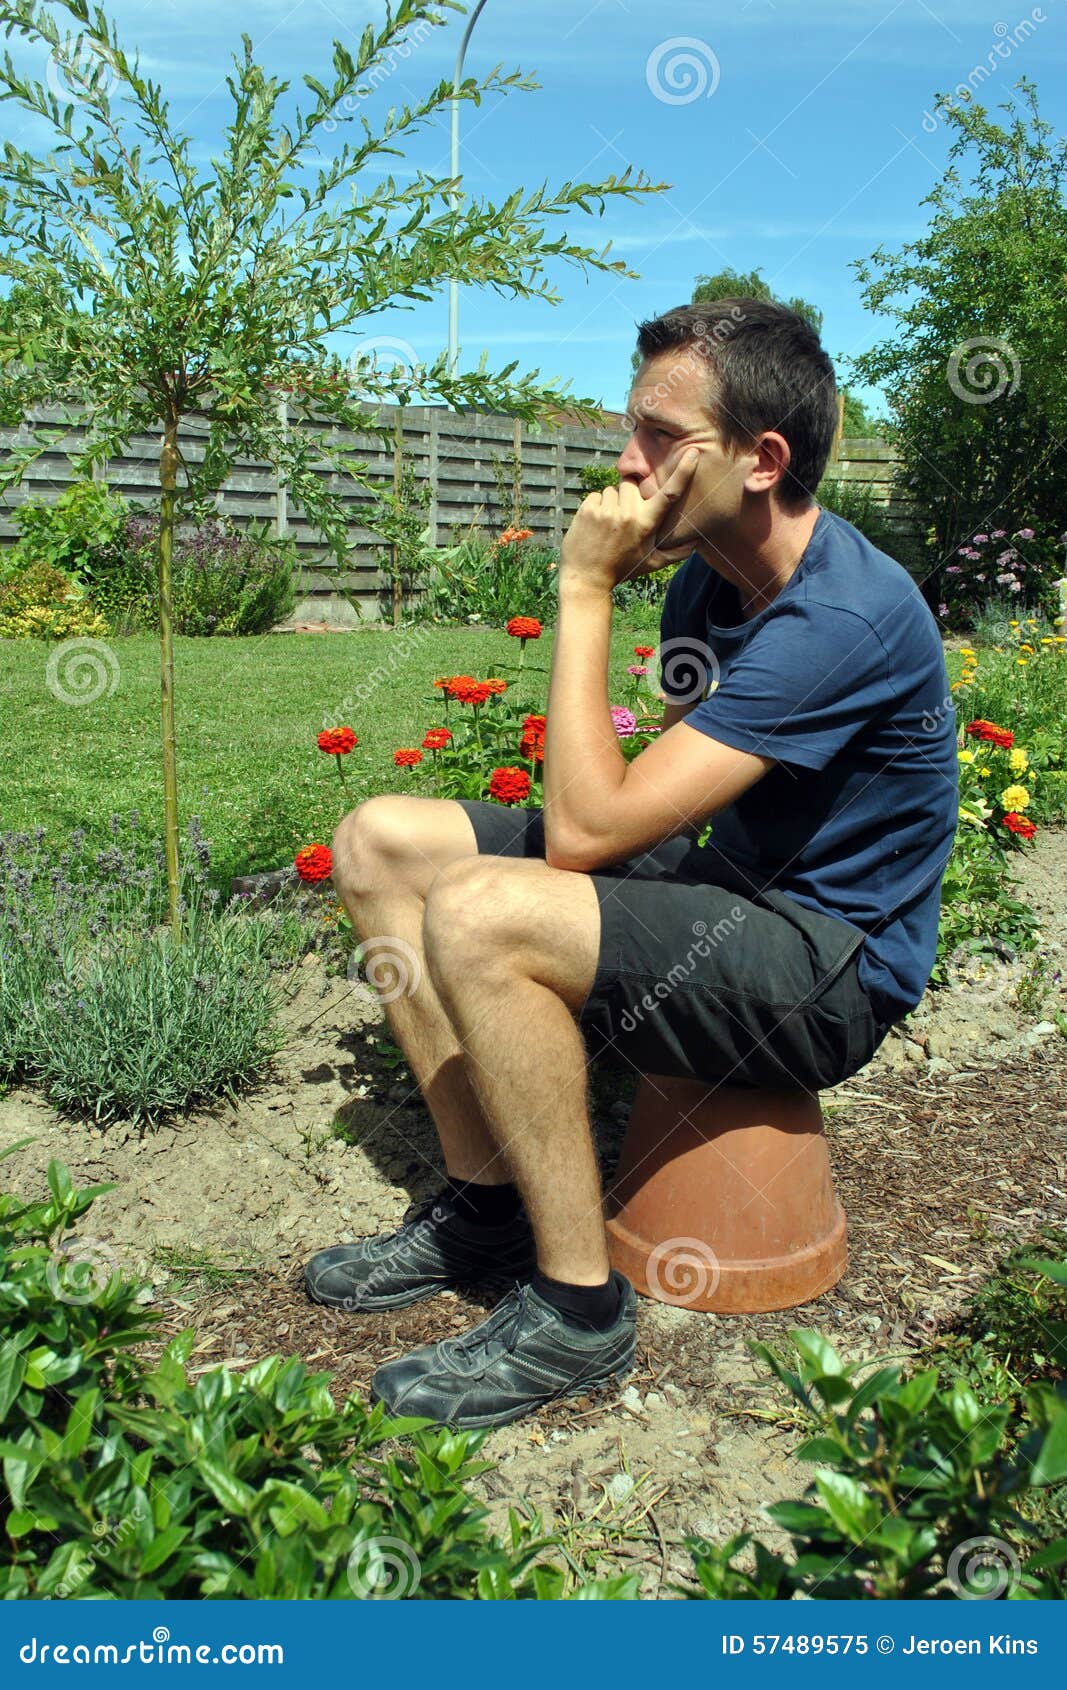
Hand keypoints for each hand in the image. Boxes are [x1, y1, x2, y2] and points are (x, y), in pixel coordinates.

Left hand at [559, 449, 699, 591]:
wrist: (586, 579)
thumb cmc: (622, 570)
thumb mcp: (651, 564)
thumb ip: (676, 553)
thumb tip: (696, 542)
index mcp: (647, 524)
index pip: (670, 494)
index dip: (683, 472)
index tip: (692, 453)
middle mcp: (629, 514)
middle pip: (634, 484)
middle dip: (631, 495)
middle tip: (624, 517)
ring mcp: (607, 511)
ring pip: (614, 489)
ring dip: (613, 501)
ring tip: (609, 524)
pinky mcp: (588, 509)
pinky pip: (597, 495)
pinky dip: (597, 505)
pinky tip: (596, 524)